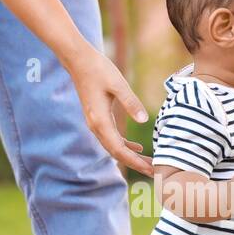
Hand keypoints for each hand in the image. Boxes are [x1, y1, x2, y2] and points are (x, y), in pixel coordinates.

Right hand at [67, 48, 153, 176]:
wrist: (79, 61)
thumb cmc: (99, 70)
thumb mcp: (118, 84)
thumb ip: (131, 103)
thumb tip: (144, 121)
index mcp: (100, 121)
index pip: (119, 150)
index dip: (135, 162)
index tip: (150, 170)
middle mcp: (96, 126)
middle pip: (116, 153)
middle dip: (135, 164)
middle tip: (154, 173)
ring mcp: (96, 123)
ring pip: (114, 148)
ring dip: (131, 157)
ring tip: (148, 163)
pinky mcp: (98, 118)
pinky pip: (112, 138)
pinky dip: (124, 146)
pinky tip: (137, 147)